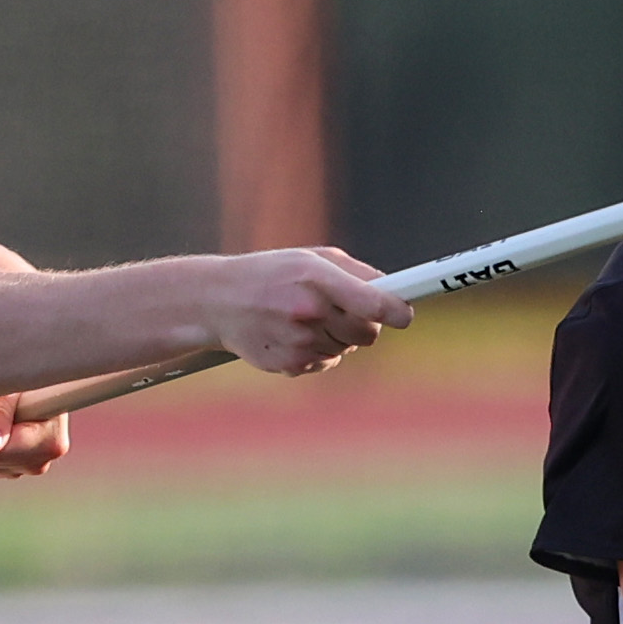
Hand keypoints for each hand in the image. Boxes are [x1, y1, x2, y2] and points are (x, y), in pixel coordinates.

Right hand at [204, 248, 413, 374]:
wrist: (218, 301)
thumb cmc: (272, 274)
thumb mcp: (311, 258)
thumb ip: (357, 273)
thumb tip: (395, 291)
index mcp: (318, 279)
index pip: (374, 304)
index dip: (397, 311)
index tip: (405, 314)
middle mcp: (309, 312)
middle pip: (368, 332)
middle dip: (366, 322)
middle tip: (347, 308)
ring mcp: (300, 342)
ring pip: (348, 348)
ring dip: (339, 335)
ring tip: (308, 317)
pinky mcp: (291, 365)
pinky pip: (327, 362)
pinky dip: (319, 351)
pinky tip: (294, 334)